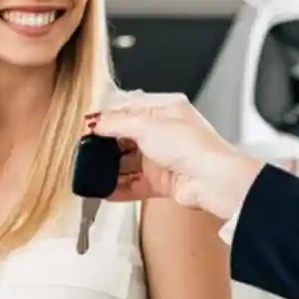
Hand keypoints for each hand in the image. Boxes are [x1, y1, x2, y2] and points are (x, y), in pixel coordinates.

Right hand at [98, 93, 263, 219]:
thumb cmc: (194, 146)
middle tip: (85, 151)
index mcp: (166, 109)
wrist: (214, 180)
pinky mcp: (163, 182)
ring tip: (90, 172)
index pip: (129, 108)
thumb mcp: (146, 125)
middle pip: (126, 137)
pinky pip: (134, 184)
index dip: (107, 117)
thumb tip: (95, 122)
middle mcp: (165, 132)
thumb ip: (116, 123)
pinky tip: (103, 190)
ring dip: (109, 169)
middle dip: (105, 145)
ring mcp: (164, 158)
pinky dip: (118, 188)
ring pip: (128, 162)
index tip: (88, 126)